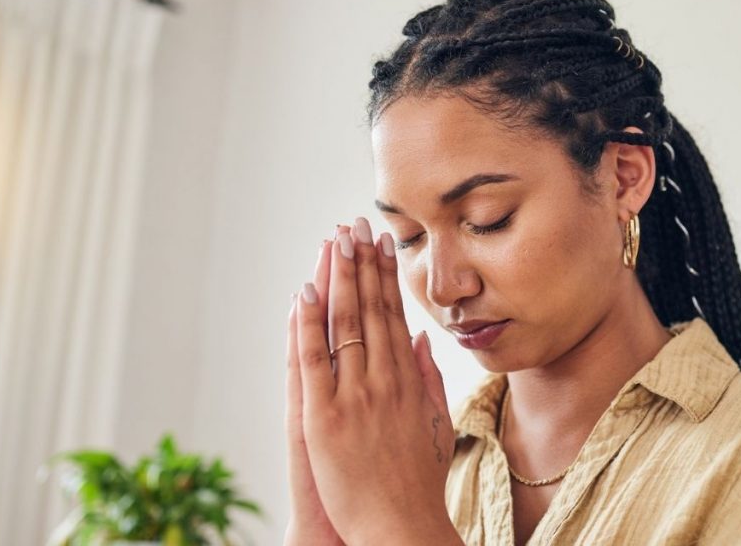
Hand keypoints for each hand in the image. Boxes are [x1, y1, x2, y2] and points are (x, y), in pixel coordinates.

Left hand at [295, 217, 459, 544]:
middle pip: (371, 310)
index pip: (394, 316)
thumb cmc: (418, 484)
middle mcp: (382, 381)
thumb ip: (429, 380)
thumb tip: (420, 339)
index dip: (386, 276)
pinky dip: (308, 326)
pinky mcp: (323, 418)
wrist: (401, 528)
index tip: (382, 244)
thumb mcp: (435, 426)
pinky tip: (306, 294)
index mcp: (407, 382)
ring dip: (338, 280)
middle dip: (362, 264)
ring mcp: (353, 398)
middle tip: (355, 225)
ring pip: (344, 326)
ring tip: (334, 242)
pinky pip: (313, 362)